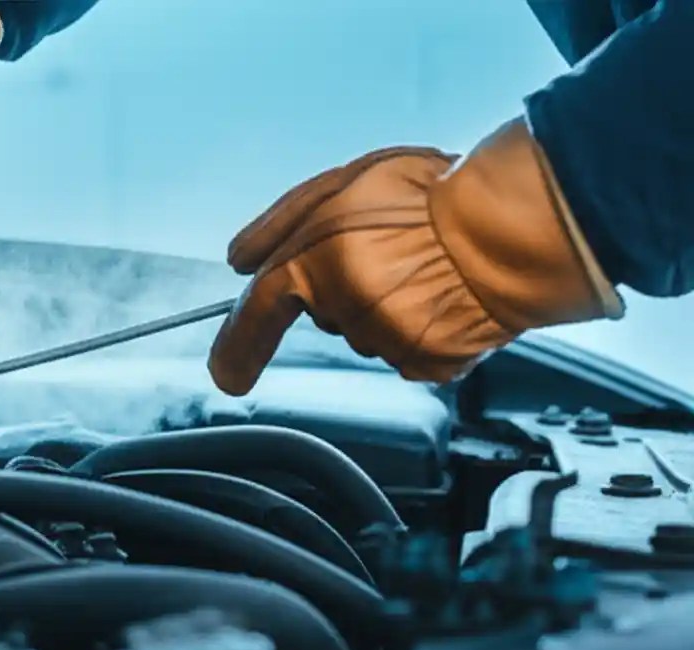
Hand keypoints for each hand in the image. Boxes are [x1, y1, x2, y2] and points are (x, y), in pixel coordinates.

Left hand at [208, 119, 622, 394]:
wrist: (514, 228)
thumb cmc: (433, 197)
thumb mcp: (343, 184)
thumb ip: (281, 224)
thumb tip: (241, 261)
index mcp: (314, 264)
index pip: (258, 314)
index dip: (236, 347)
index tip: (226, 373)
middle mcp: (346, 310)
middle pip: (324, 312)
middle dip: (343, 284)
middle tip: (388, 247)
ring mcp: (387, 341)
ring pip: (366, 330)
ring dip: (384, 303)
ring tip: (424, 264)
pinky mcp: (428, 363)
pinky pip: (407, 351)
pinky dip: (419, 327)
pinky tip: (442, 294)